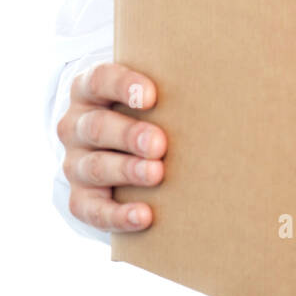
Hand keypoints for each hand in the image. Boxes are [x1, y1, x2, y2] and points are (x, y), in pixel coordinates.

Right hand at [57, 62, 164, 231]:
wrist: (116, 149)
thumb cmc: (145, 112)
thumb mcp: (148, 94)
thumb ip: (170, 86)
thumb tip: (219, 84)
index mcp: (89, 91)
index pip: (100, 80)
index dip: (123, 86)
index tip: (152, 95)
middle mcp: (76, 126)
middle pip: (97, 127)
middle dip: (129, 135)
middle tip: (159, 143)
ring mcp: (75, 164)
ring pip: (95, 167)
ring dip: (127, 171)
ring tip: (156, 173)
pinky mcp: (80, 198)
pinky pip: (92, 210)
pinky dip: (118, 215)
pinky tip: (144, 216)